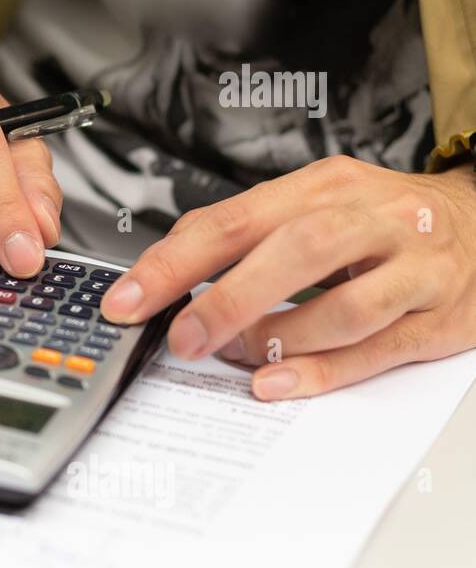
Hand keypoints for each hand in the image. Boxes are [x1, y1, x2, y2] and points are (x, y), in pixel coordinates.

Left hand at [100, 155, 475, 398]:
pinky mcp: (440, 318)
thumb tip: (164, 267)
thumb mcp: (314, 204)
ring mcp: (414, 268)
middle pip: (293, 251)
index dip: (174, 262)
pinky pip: (377, 349)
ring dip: (277, 337)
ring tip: (234, 356)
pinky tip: (279, 382)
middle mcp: (372, 218)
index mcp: (325, 185)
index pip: (235, 219)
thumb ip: (244, 231)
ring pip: (344, 305)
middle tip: (180, 337)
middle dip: (226, 298)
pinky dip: (322, 371)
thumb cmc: (380, 222)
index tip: (127, 300)